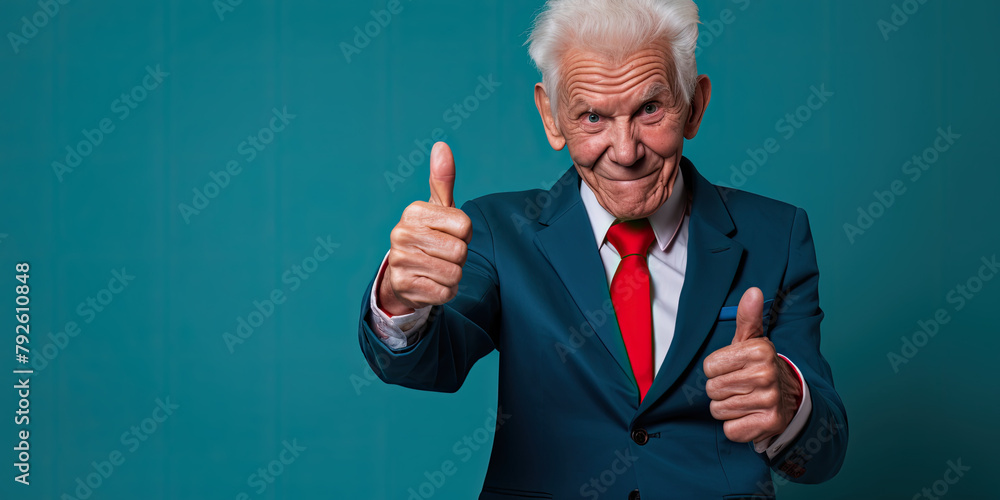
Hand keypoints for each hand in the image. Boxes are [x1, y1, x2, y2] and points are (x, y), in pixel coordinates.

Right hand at [379, 142, 471, 314]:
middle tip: (443, 254)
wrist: (405, 274)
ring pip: (454, 273)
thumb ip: (443, 179)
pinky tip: (431, 283)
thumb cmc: (430, 235)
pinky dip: (444, 291)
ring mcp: (400, 261)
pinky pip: (444, 292)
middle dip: (459, 257)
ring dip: (453, 276)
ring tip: (437, 268)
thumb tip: (442, 146)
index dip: (464, 235)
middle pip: (460, 252)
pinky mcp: (404, 285)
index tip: (449, 235)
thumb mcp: (438, 208)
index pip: (465, 226)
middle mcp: (402, 234)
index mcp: (414, 212)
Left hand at [703, 287, 801, 444]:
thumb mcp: (752, 341)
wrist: (790, 399)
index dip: (716, 370)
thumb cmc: (759, 367)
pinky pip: (731, 429)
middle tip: (740, 387)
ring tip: (745, 400)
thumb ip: (748, 317)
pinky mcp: (770, 423)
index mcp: (759, 350)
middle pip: (712, 389)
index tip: (734, 369)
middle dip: (721, 390)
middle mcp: (766, 373)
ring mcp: (770, 399)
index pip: (708, 367)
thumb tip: (753, 291)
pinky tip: (750, 416)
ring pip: (719, 410)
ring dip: (728, 409)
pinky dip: (736, 427)